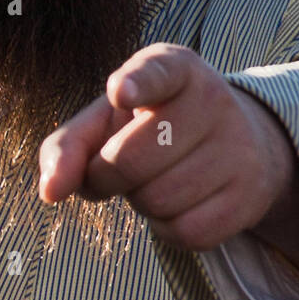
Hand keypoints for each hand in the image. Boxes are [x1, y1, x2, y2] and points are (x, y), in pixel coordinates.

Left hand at [39, 43, 298, 258]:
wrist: (238, 144)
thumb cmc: (155, 127)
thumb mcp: (111, 118)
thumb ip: (68, 145)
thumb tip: (50, 191)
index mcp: (176, 67)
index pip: (157, 71)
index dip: (137, 82)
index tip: (120, 91)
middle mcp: (213, 98)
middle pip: (130, 160)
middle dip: (107, 176)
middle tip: (117, 168)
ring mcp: (238, 147)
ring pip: (157, 201)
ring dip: (141, 201)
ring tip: (158, 178)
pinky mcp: (249, 195)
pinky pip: (186, 231)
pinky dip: (168, 228)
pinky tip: (180, 202)